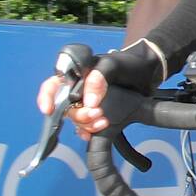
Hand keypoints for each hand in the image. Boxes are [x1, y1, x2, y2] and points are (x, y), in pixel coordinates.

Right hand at [35, 41, 162, 140]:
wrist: (149, 73)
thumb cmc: (128, 63)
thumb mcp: (113, 64)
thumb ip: (98, 78)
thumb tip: (89, 101)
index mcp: (76, 74)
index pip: (52, 85)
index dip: (46, 98)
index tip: (49, 110)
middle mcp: (78, 89)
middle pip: (66, 107)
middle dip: (79, 114)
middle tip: (97, 113)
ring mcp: (88, 103)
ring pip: (77, 119)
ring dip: (87, 124)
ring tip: (104, 121)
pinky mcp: (98, 114)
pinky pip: (86, 127)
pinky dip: (90, 132)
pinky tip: (98, 131)